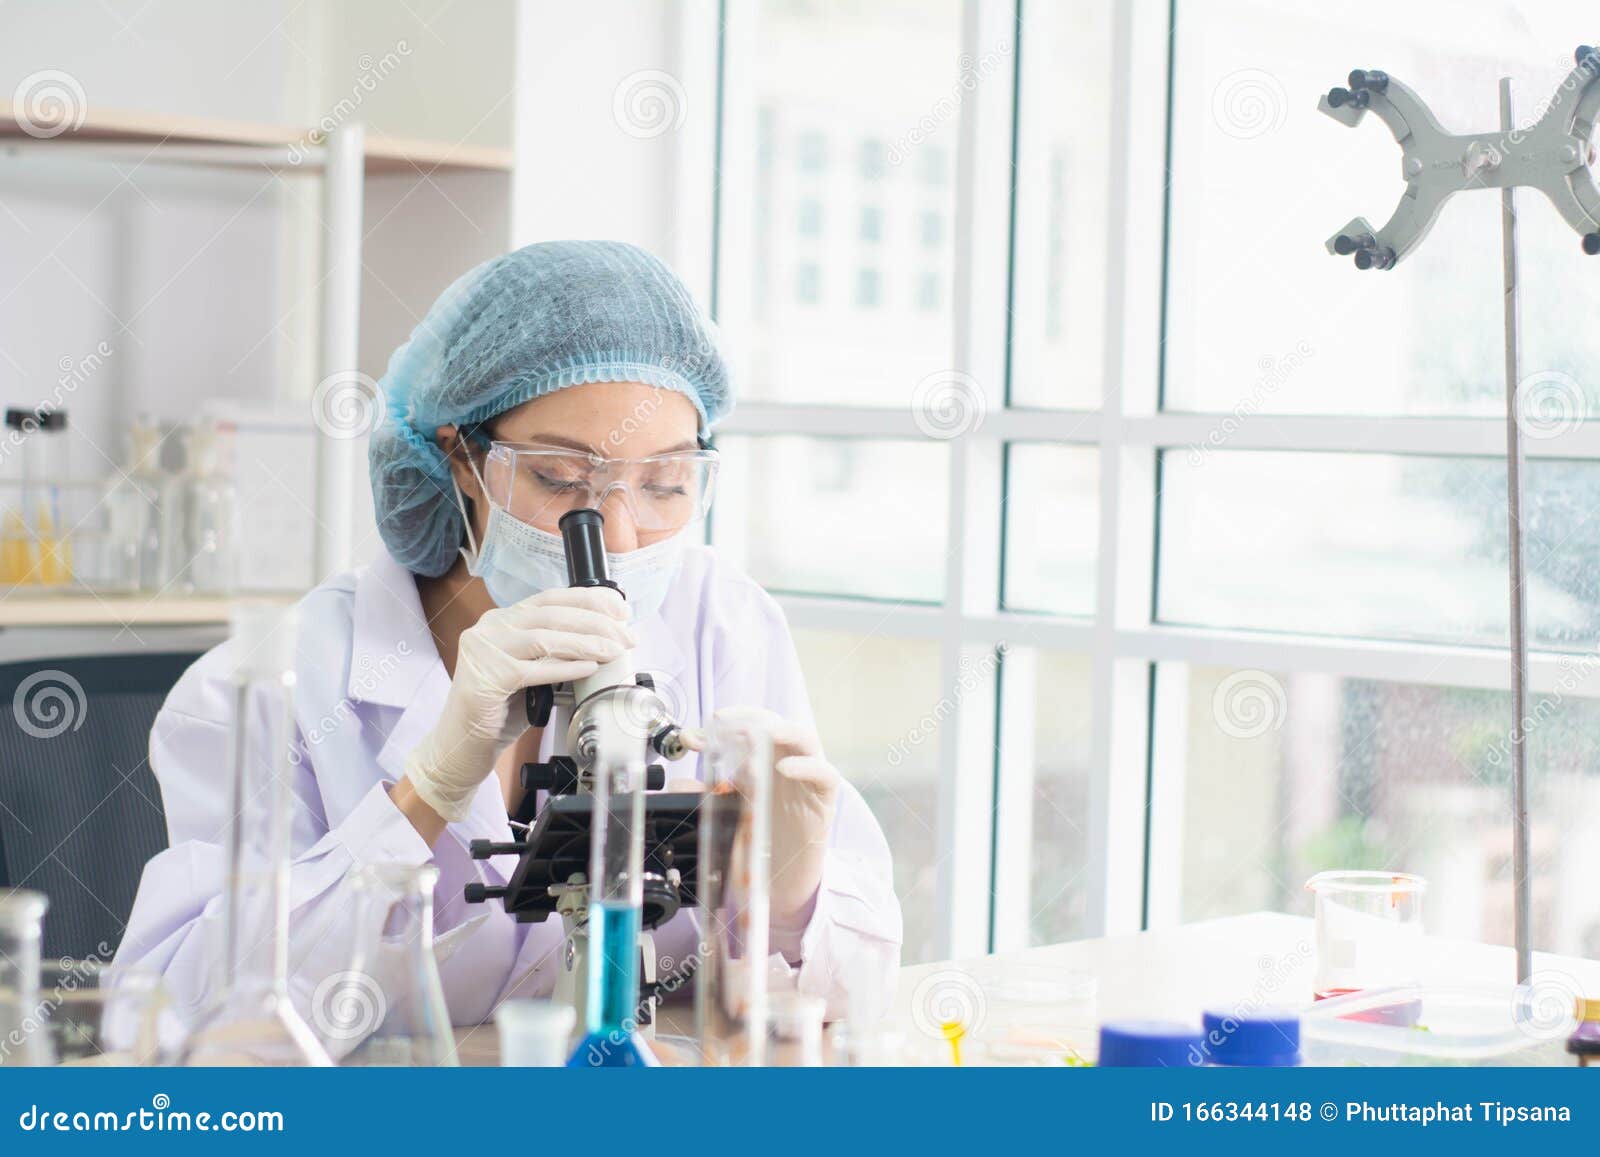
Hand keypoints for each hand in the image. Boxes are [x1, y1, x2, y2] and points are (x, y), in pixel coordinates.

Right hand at [403, 587, 635, 822]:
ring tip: (614, 652)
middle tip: (626, 636)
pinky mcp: (485, 678)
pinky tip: (589, 668)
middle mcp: (490, 628)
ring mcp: (483, 651)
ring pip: (544, 638)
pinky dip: (565, 668)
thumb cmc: (500, 709)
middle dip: (597, 623)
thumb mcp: (533, 670)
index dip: (589, 599)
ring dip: (586, 643)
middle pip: (551, 615)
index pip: (551, 598)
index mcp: (502, 619)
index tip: (620, 609)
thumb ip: (556, 650)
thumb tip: (605, 639)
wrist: (463, 745)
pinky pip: (533, 669)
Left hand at [693, 707, 839, 925]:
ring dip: (781, 730)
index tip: (688, 738)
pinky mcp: (823, 799)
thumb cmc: (756, 843)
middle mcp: (783, 764)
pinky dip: (806, 766)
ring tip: (759, 733)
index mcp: (759, 764)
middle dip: (747, 718)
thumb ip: (704, 799)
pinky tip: (784, 769)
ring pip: (804, 738)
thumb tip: (677, 785)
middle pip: (773, 723)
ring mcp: (806, 779)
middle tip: (722, 723)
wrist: (781, 880)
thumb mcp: (725, 816)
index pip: (741, 731)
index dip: (715, 730)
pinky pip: (824, 773)